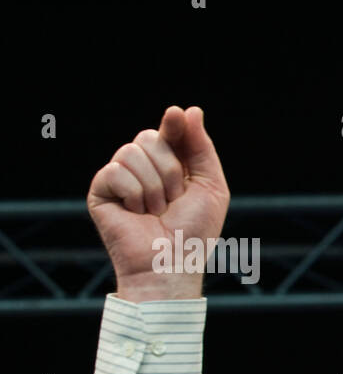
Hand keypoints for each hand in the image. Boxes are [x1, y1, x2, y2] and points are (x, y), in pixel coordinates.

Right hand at [87, 105, 229, 300]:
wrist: (172, 263)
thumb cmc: (195, 232)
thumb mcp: (211, 187)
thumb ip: (201, 148)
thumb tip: (189, 110)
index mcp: (169, 165)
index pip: (168, 132)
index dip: (173, 123)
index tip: (176, 116)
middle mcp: (142, 168)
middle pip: (149, 138)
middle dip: (169, 170)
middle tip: (174, 200)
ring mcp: (119, 179)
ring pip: (131, 152)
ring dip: (153, 187)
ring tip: (155, 211)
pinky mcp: (100, 191)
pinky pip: (115, 171)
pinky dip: (133, 194)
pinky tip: (136, 213)